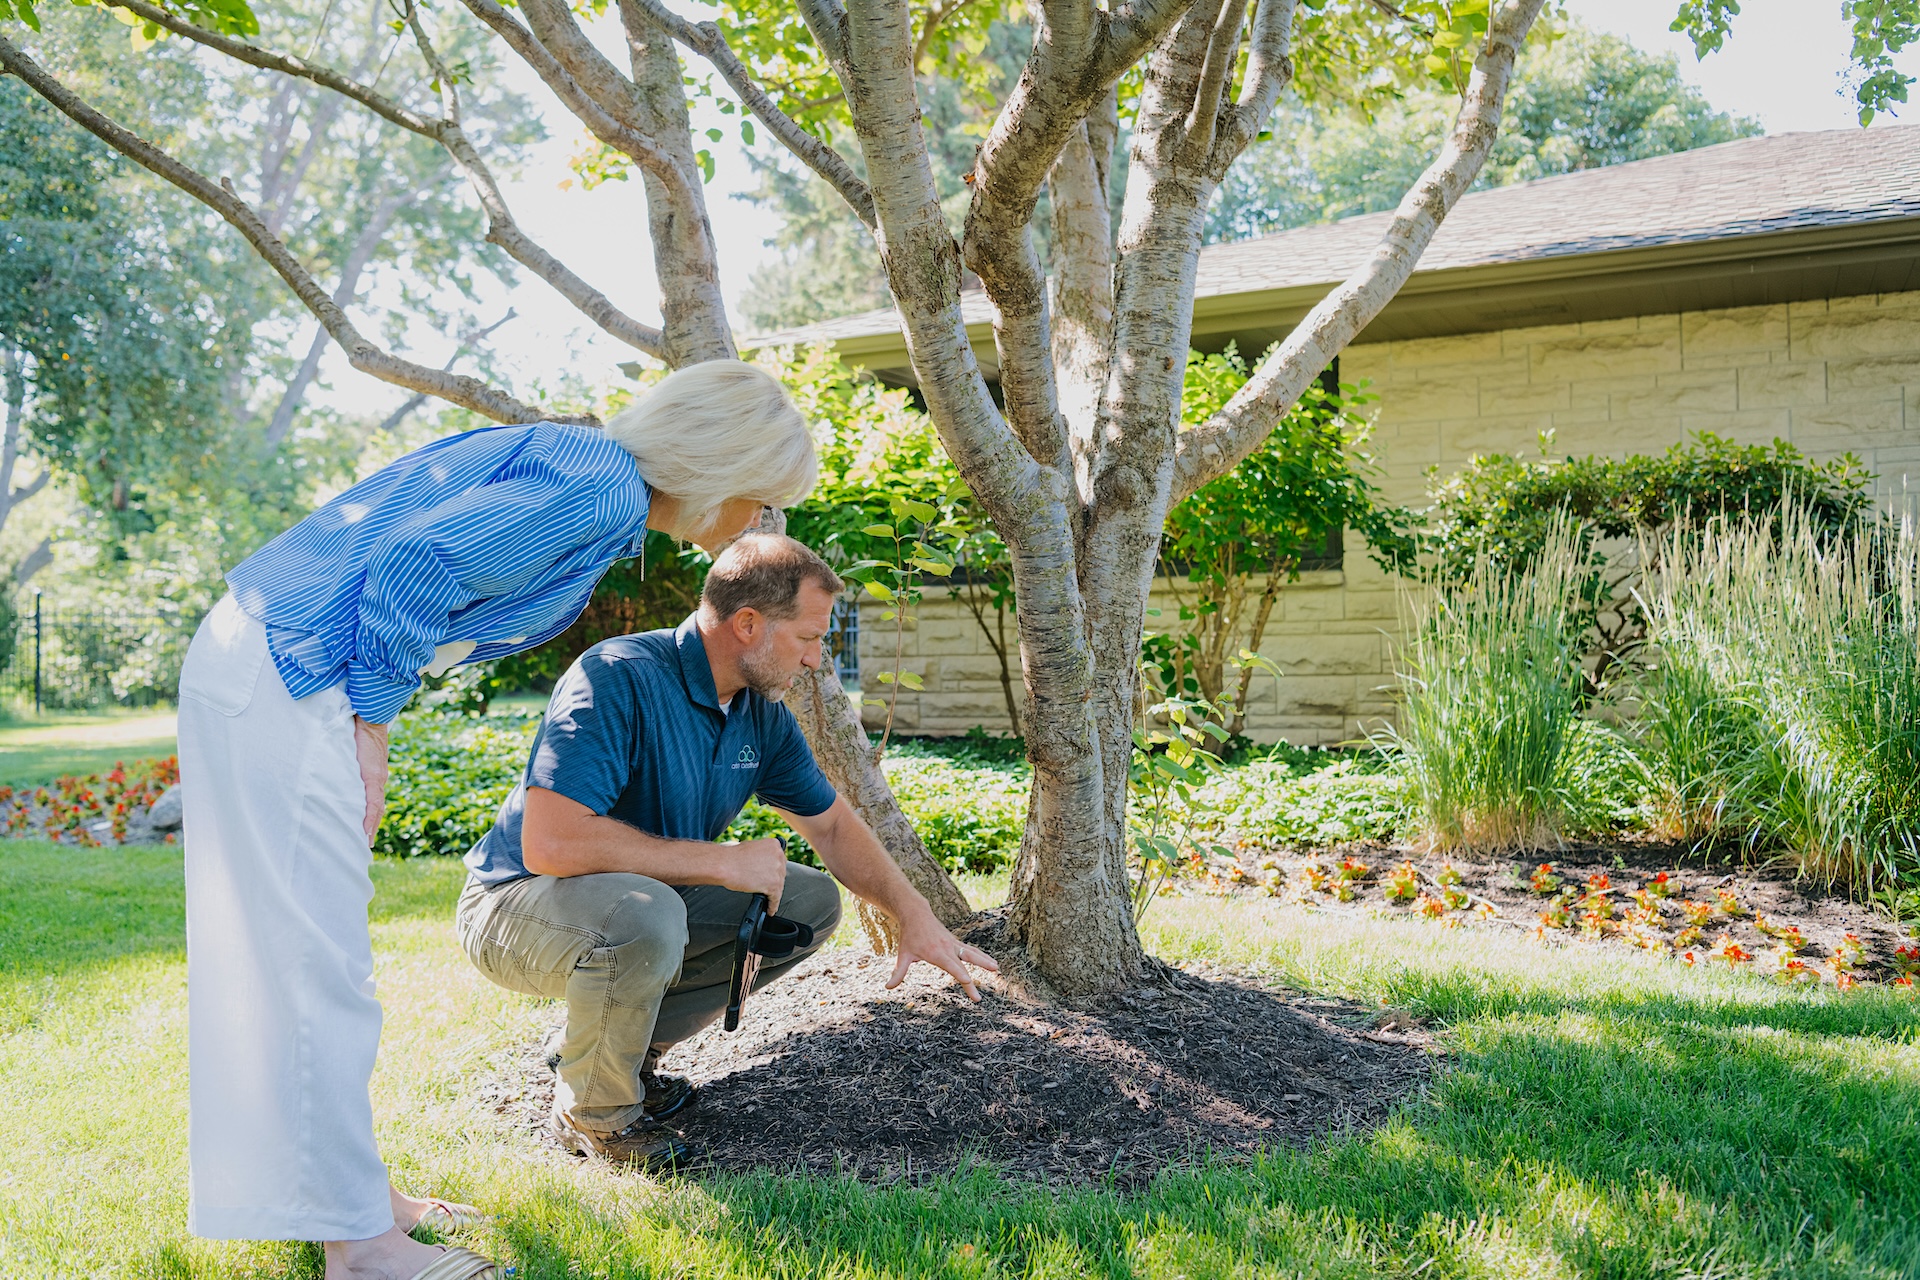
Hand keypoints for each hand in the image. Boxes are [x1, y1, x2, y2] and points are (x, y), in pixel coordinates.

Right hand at [352, 715, 389, 846]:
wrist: (369, 719)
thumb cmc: (358, 732)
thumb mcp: (352, 754)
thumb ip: (349, 764)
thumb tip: (334, 770)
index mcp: (374, 775)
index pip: (374, 801)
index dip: (371, 818)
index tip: (366, 833)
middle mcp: (379, 780)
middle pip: (377, 809)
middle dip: (372, 827)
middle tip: (366, 845)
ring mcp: (378, 779)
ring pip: (376, 809)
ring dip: (371, 826)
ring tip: (366, 842)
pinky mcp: (373, 776)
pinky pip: (372, 802)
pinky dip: (369, 817)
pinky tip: (366, 830)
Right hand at [725, 837, 789, 909]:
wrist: (725, 865)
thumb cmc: (732, 856)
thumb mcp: (752, 847)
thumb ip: (762, 854)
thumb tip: (763, 863)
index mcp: (774, 845)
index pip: (779, 860)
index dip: (774, 869)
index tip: (772, 875)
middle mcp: (779, 856)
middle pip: (780, 872)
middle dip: (774, 880)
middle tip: (767, 886)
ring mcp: (777, 871)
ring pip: (779, 886)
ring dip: (773, 894)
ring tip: (768, 900)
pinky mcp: (773, 885)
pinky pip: (775, 898)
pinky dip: (772, 905)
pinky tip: (769, 909)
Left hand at [888, 911, 999, 1001]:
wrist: (916, 913)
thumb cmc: (909, 936)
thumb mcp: (903, 954)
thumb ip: (899, 972)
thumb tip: (888, 987)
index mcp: (935, 953)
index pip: (950, 965)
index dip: (959, 973)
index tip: (968, 981)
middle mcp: (947, 948)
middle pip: (964, 962)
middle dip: (974, 975)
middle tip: (985, 986)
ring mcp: (953, 943)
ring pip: (972, 952)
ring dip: (984, 960)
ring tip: (996, 968)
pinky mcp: (955, 942)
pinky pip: (970, 950)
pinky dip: (981, 955)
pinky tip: (990, 962)